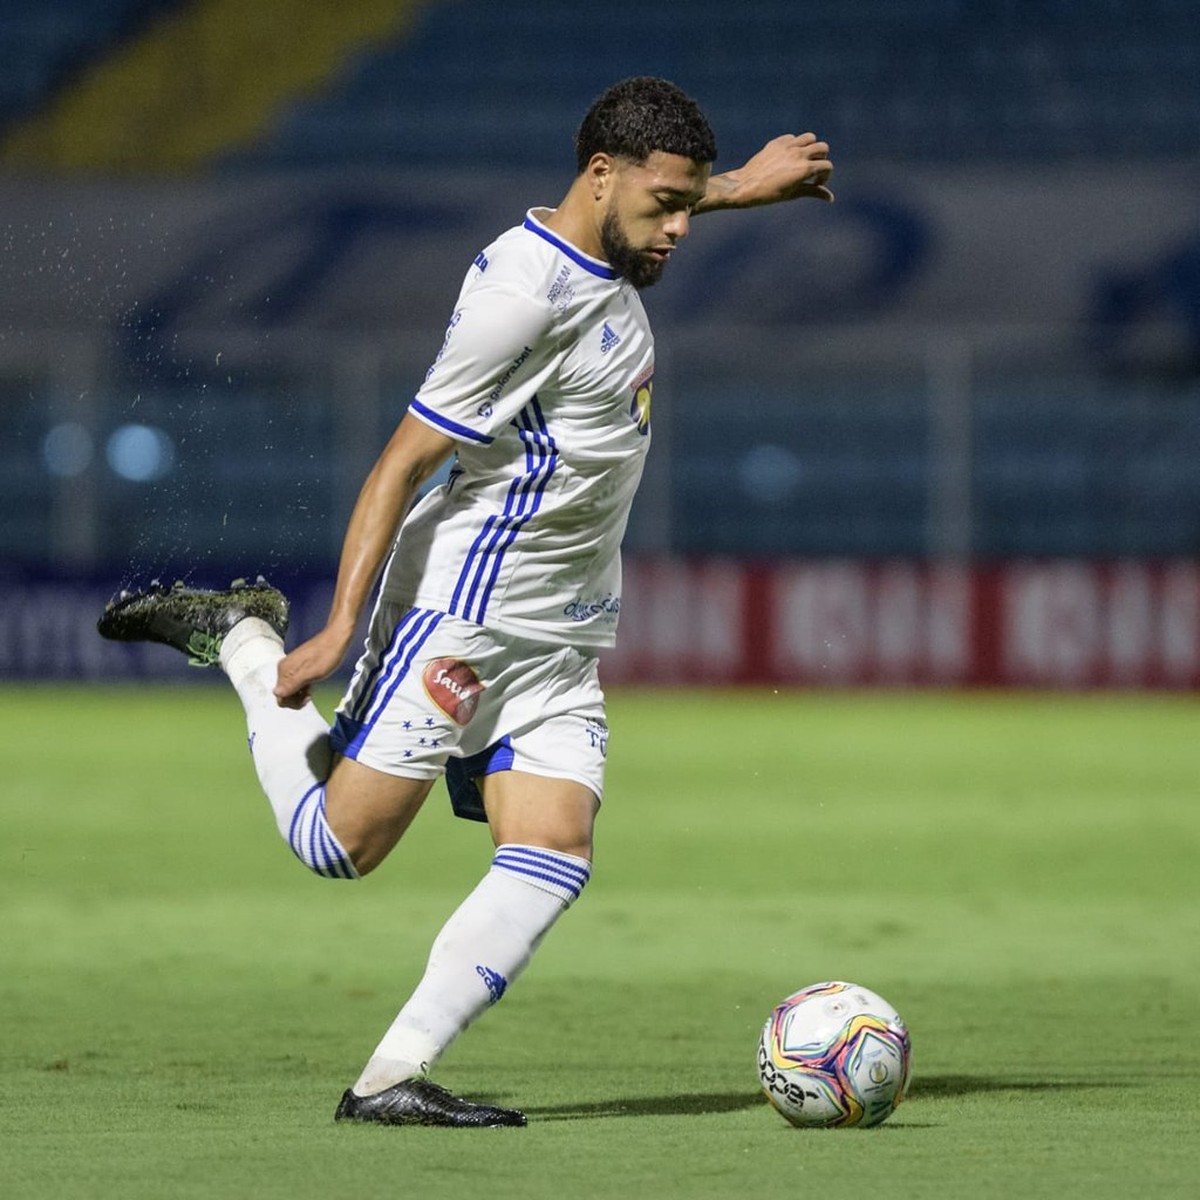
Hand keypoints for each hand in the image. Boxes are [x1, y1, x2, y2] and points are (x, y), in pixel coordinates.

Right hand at [274, 626, 352, 708]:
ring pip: (289, 688)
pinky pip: (295, 682)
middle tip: (309, 696)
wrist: (335, 639)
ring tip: (311, 691)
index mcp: (284, 670)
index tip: (305, 700)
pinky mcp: (297, 665)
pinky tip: (311, 686)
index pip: (279, 696)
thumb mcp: (311, 673)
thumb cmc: (326, 654)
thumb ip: (293, 684)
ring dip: (299, 694)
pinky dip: (302, 687)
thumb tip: (276, 693)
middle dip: (295, 699)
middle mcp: (284, 668)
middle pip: (283, 693)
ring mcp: (290, 666)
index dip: (292, 702)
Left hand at [700, 133, 833, 211]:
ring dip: (811, 147)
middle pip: (822, 147)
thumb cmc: (770, 194)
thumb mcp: (793, 193)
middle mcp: (799, 154)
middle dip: (821, 159)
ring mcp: (788, 146)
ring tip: (803, 159)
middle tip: (812, 170)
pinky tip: (787, 157)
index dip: (825, 176)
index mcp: (804, 168)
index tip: (816, 183)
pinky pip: (793, 138)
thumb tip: (830, 198)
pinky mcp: (777, 142)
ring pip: (810, 138)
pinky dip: (795, 145)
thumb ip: (813, 192)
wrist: (745, 186)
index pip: (827, 166)